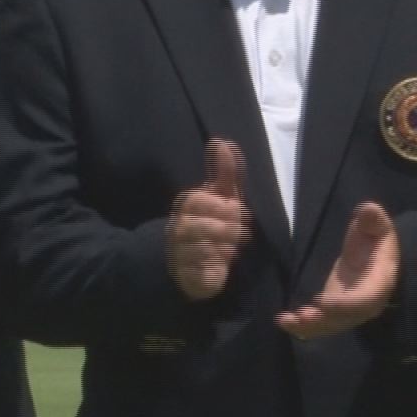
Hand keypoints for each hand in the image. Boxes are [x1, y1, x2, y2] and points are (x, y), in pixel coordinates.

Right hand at [167, 139, 248, 300]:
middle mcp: (178, 227)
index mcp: (186, 205)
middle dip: (230, 227)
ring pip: (207, 246)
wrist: (188, 263)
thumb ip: (224, 172)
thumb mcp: (221, 197)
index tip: (235, 208)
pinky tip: (220, 261)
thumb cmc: (210, 223)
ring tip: (231, 246)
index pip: (201, 199)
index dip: (224, 206)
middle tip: (239, 230)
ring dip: (227, 246)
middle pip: (209, 223)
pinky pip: (203, 269)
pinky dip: (217, 264)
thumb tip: (223, 141)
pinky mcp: (184, 274)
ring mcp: (178, 251)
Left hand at [276, 202, 398, 338]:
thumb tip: (368, 210)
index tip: (323, 301)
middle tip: (302, 316)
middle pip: (345, 319)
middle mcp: (366, 303)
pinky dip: (302, 326)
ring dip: (308, 327)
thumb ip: (373, 220)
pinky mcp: (334, 311)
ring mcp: (349, 310)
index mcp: (379, 282)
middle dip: (323, 320)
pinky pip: (321, 324)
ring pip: (331, 326)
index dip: (346, 304)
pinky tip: (284, 321)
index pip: (366, 299)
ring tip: (286, 321)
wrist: (377, 257)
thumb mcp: (378, 226)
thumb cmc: (376, 240)